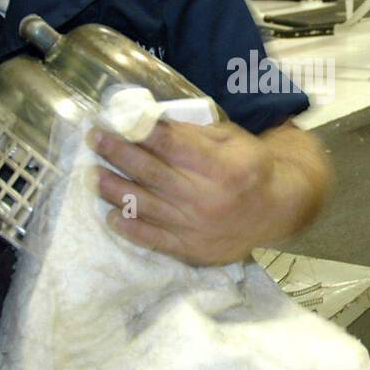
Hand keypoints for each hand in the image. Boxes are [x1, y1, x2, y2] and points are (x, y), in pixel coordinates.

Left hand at [89, 118, 314, 266]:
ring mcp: (197, 226)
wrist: (276, 212)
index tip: (114, 119)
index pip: (171, 145)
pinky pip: (154, 239)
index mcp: (221, 166)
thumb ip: (193, 133)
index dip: (139, 131)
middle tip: (94, 139)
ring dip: (114, 189)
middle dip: (118, 153)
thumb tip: (149, 122)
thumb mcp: (231, 140)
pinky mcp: (191, 249)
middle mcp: (207, 197)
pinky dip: (130, 228)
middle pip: (152, 173)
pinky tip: (112, 215)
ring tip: (93, 175)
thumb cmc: (250, 167)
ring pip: (146, 205)